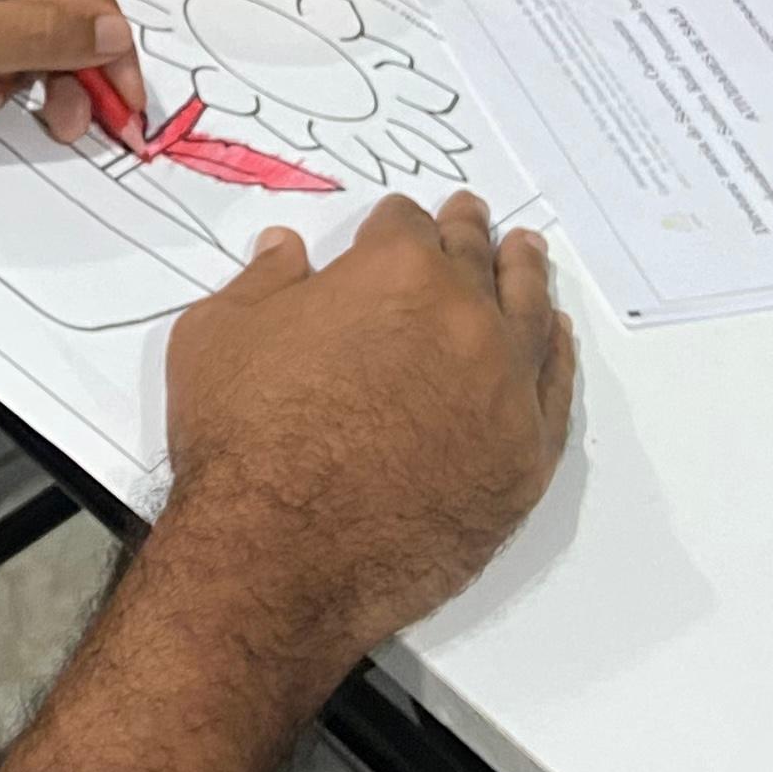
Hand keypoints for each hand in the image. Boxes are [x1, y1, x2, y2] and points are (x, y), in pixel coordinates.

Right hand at [159, 194, 576, 681]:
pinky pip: (555, 386)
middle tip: (471, 216)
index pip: (405, 225)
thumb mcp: (216, 335)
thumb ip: (263, 281)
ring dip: (525, 276)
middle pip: (476, 258)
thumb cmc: (239, 438)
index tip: (392, 226)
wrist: (279, 555)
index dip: (393, 224)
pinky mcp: (526, 454)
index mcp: (396, 271)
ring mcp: (505, 387)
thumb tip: (288, 248)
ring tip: (525, 253)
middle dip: (468, 233)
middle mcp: (466, 316)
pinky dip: (556, 353)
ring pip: (529, 312)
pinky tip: (554, 335)